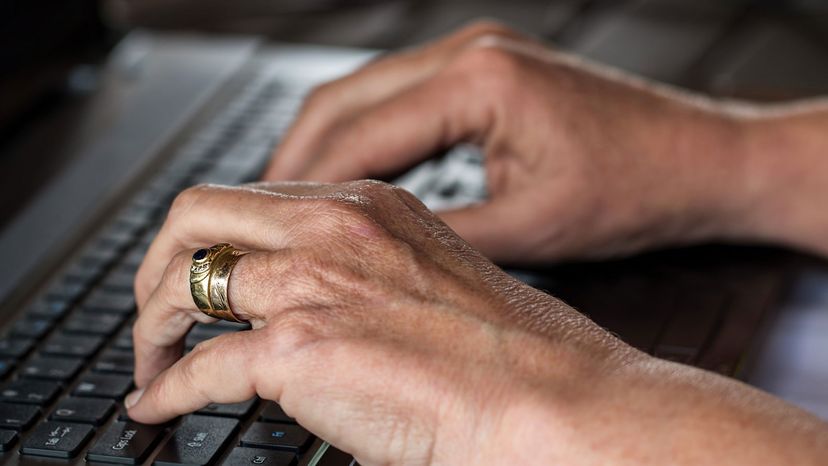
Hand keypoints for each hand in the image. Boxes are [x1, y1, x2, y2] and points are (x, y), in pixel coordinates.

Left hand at [129, 181, 827, 464]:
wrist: (553, 399)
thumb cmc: (515, 352)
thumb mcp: (433, 276)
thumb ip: (369, 272)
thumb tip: (317, 297)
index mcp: (370, 207)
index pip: (255, 198)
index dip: (213, 237)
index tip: (205, 270)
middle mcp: (335, 231)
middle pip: (199, 216)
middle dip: (161, 264)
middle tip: (158, 308)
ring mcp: (314, 285)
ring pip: (184, 283)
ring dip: (152, 328)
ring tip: (153, 362)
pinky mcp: (301, 350)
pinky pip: (198, 369)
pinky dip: (165, 390)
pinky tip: (162, 406)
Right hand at [263, 21, 759, 262]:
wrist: (701, 159)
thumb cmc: (638, 186)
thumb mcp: (530, 228)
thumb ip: (439, 235)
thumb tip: (369, 256)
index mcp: (479, 83)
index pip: (358, 133)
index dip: (303, 185)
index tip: (265, 222)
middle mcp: (469, 53)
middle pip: (342, 98)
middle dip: (292, 156)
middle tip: (255, 211)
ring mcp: (475, 54)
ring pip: (364, 93)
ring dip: (322, 145)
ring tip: (289, 199)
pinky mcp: (484, 70)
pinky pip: (399, 97)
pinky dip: (365, 136)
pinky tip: (349, 174)